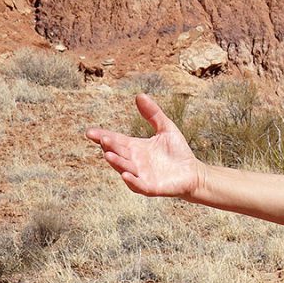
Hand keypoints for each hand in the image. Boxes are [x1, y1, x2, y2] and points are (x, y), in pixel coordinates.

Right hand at [84, 95, 202, 198]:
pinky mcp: (151, 187)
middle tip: (103, 139)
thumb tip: (139, 95)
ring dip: (116, 163)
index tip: (90, 132)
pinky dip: (132, 181)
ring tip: (108, 155)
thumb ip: (153, 113)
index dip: (103, 136)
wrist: (193, 173)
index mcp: (135, 148)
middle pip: (118, 153)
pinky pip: (139, 185)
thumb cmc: (178, 151)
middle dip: (110, 147)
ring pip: (125, 169)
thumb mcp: (166, 128)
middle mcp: (134, 162)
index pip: (116, 140)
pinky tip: (126, 175)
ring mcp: (141, 175)